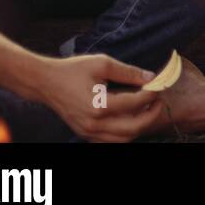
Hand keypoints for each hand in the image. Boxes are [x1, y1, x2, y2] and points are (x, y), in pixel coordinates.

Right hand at [30, 54, 163, 141]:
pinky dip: (124, 132)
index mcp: (99, 106)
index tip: (159, 85)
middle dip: (151, 115)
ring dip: (139, 126)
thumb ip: (128, 72)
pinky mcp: (85, 133)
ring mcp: (88, 131)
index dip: (151, 94)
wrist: (45, 82)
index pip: (134, 104)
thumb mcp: (102, 64)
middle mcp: (93, 124)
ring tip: (146, 109)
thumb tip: (151, 77)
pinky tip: (130, 117)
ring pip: (123, 139)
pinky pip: (110, 140)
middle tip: (159, 101)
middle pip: (133, 128)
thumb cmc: (72, 70)